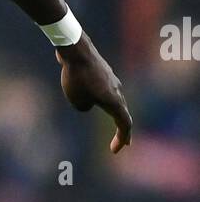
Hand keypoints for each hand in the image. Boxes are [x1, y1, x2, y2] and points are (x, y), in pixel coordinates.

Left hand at [55, 36, 131, 153]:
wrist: (76, 50)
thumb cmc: (76, 77)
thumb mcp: (77, 101)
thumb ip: (84, 107)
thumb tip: (88, 102)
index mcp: (114, 101)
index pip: (124, 124)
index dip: (122, 138)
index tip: (115, 150)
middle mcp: (117, 90)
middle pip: (122, 114)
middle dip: (122, 130)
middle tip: (123, 143)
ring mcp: (112, 80)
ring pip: (115, 100)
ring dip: (114, 113)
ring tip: (115, 123)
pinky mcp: (103, 72)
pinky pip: (106, 89)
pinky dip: (105, 100)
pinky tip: (98, 100)